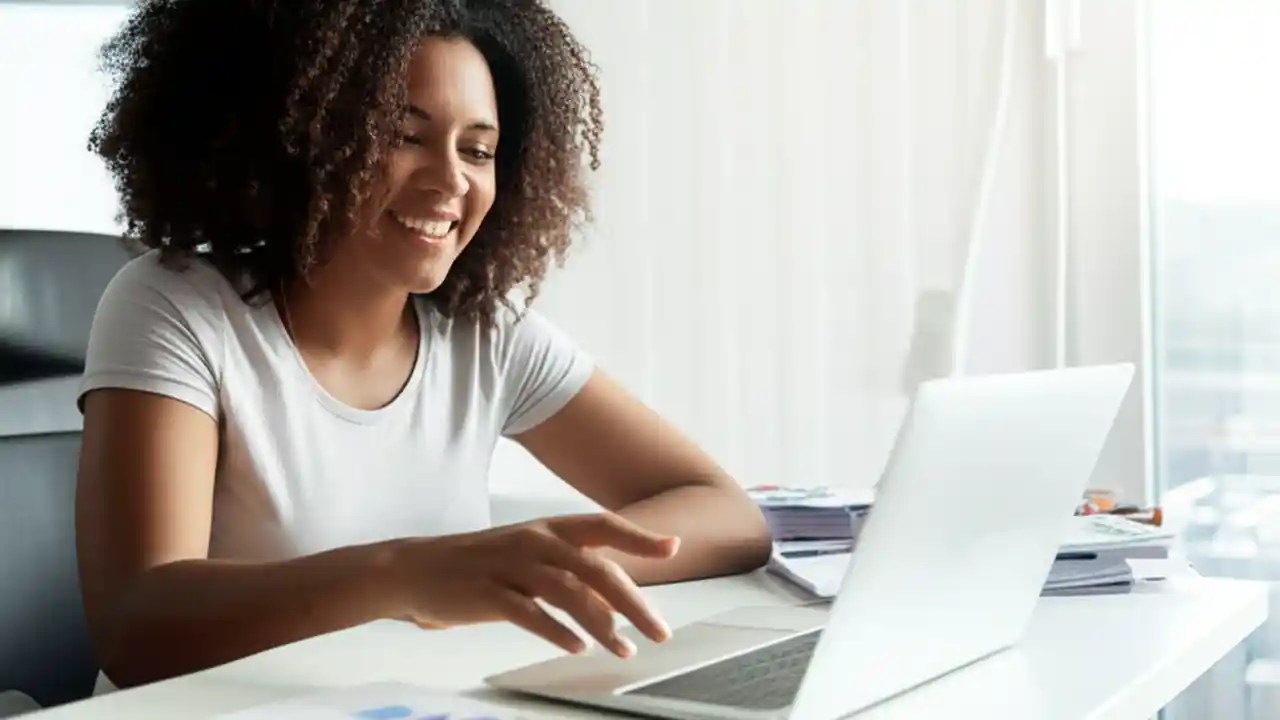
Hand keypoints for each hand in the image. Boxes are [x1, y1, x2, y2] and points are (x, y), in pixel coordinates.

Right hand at [388, 513, 679, 656]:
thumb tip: (615, 605)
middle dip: (633, 602)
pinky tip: (576, 646)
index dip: (638, 537)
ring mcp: (509, 566)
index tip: (672, 548)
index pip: (602, 525)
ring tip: (622, 649)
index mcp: (547, 529)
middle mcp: (533, 542)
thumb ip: (571, 576)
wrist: (415, 568)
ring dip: (601, 624)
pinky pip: (529, 612)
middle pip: (595, 568)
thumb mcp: (529, 560)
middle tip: (658, 631)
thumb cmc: (480, 565)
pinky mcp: (487, 593)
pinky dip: (556, 630)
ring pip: (567, 593)